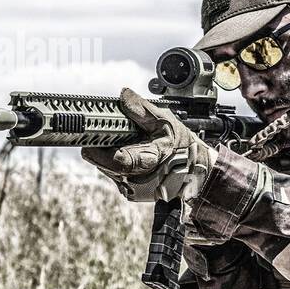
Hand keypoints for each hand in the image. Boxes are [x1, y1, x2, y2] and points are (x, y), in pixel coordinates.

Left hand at [82, 88, 214, 201]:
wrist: (195, 170)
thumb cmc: (182, 147)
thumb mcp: (167, 122)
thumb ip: (143, 110)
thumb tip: (124, 96)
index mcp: (149, 160)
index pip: (116, 159)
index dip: (101, 147)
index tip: (94, 133)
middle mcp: (138, 178)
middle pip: (103, 162)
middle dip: (104, 146)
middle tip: (112, 134)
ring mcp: (132, 187)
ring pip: (106, 168)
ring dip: (110, 154)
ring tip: (127, 144)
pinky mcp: (128, 192)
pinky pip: (113, 174)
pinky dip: (116, 163)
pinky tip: (130, 155)